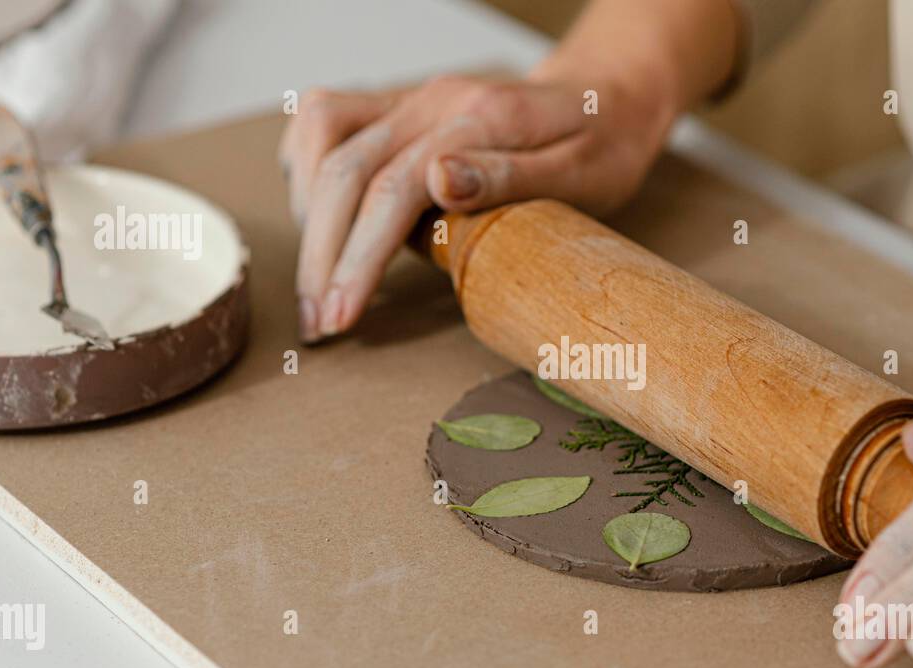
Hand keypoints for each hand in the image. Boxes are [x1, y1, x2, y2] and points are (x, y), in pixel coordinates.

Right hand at [277, 73, 672, 341]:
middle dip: (320, 254)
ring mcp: (412, 100)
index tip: (340, 316)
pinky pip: (326, 120)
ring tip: (318, 282)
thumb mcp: (580, 172)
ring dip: (307, 213)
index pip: (393, 189)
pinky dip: (307, 168)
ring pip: (322, 138)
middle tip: (317, 323)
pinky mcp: (399, 107)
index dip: (357, 257)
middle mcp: (434, 101)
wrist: (605, 99)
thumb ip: (508, 176)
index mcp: (479, 119)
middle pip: (344, 170)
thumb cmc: (599, 146)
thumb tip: (437, 181)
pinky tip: (317, 220)